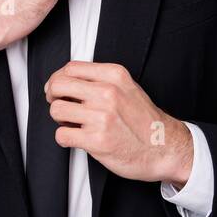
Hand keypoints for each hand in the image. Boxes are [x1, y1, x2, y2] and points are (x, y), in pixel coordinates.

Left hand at [43, 61, 193, 185]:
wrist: (164, 148)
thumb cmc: (145, 120)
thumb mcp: (128, 88)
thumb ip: (101, 80)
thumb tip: (67, 80)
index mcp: (114, 76)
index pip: (71, 68)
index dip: (58, 78)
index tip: (57, 88)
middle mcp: (108, 93)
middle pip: (58, 85)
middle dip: (52, 96)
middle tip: (58, 104)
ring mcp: (102, 117)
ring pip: (56, 110)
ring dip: (60, 119)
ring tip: (72, 123)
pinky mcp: (97, 141)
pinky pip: (62, 135)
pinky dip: (64, 138)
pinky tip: (76, 137)